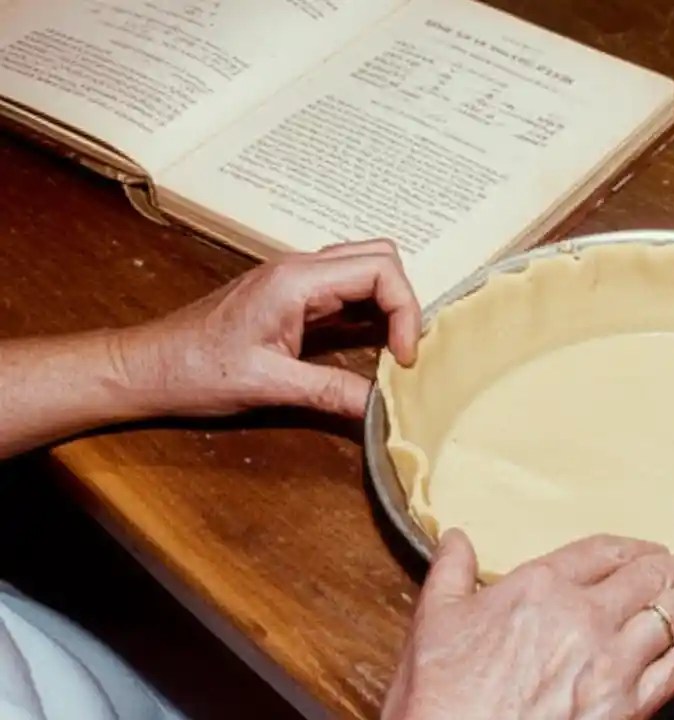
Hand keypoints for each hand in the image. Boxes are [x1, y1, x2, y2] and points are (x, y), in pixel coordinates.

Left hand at [118, 239, 421, 417]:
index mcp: (296, 281)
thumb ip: (331, 392)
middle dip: (405, 301)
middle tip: (403, 351)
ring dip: (389, 304)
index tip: (402, 358)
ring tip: (392, 351)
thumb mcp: (269, 385)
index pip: (380, 269)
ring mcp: (297, 279)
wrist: (147, 367)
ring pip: (367, 268)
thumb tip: (382, 408)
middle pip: (382, 257)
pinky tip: (369, 347)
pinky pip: (347, 289)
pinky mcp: (293, 296)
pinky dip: (370, 311)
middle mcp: (300, 269)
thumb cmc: (193, 369)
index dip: (406, 311)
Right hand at [382, 531, 673, 719]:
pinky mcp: (629, 706)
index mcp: (539, 587)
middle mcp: (584, 616)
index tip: (649, 549)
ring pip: (673, 612)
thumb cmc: (439, 699)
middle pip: (648, 576)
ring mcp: (612, 661)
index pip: (599, 552)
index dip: (631, 548)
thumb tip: (456, 537)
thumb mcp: (432, 624)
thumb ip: (449, 574)